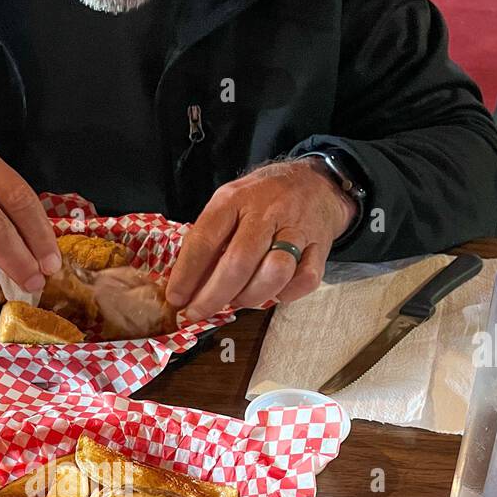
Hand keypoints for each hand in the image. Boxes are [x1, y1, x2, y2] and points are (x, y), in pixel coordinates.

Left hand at [165, 159, 357, 321]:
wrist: (315, 182)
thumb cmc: (262, 200)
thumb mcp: (229, 205)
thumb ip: (209, 240)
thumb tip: (185, 287)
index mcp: (234, 199)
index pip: (204, 240)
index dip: (186, 275)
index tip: (176, 300)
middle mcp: (265, 212)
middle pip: (238, 262)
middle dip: (213, 296)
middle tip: (198, 314)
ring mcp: (296, 228)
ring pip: (274, 273)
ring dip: (250, 296)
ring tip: (238, 300)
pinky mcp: (320, 246)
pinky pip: (304, 280)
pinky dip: (286, 294)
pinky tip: (272, 293)